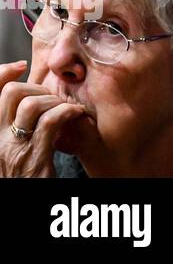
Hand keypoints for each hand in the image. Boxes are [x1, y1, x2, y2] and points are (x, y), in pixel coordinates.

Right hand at [0, 61, 85, 177]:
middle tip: (50, 96)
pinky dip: (67, 112)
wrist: (23, 198)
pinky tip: (74, 115)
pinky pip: (50, 122)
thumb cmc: (22, 170)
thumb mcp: (11, 143)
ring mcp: (14, 149)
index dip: (2, 73)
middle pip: (11, 93)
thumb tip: (24, 88)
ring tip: (63, 108)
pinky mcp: (35, 158)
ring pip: (31, 104)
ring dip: (53, 100)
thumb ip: (15, 119)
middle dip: (36, 86)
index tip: (20, 66)